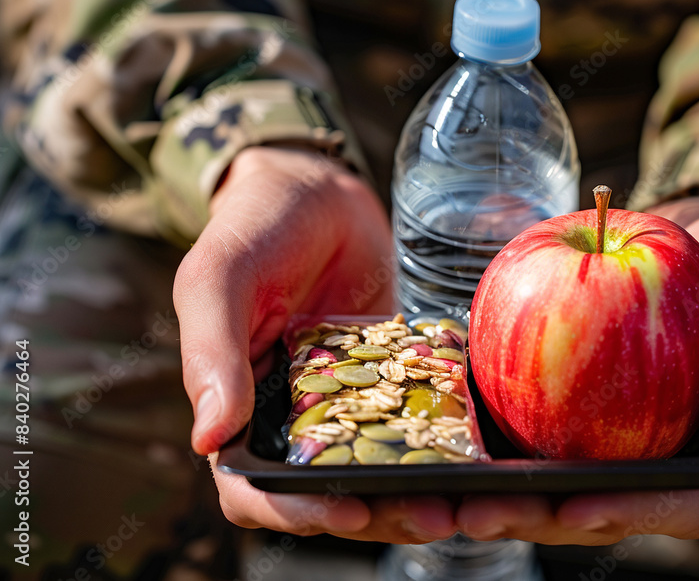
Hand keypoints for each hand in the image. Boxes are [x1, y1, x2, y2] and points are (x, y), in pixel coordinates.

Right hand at [174, 145, 457, 542]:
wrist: (316, 189)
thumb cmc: (252, 229)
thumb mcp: (218, 279)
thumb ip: (211, 353)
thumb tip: (208, 441)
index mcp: (241, 409)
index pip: (256, 491)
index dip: (298, 514)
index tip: (352, 513)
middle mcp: (295, 417)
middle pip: (333, 491)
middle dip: (382, 510)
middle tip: (436, 512)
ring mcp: (351, 399)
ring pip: (383, 465)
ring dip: (422, 486)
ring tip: (470, 496)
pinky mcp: (396, 375)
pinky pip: (419, 417)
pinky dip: (447, 440)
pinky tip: (485, 448)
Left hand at [457, 195, 698, 544]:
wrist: (698, 243)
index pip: (676, 505)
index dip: (627, 512)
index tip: (576, 507)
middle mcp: (656, 461)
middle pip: (597, 508)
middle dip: (538, 517)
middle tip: (478, 513)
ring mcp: (609, 441)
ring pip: (552, 484)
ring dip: (498, 496)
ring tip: (439, 498)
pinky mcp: (568, 411)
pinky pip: (526, 434)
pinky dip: (485, 442)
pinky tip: (436, 437)